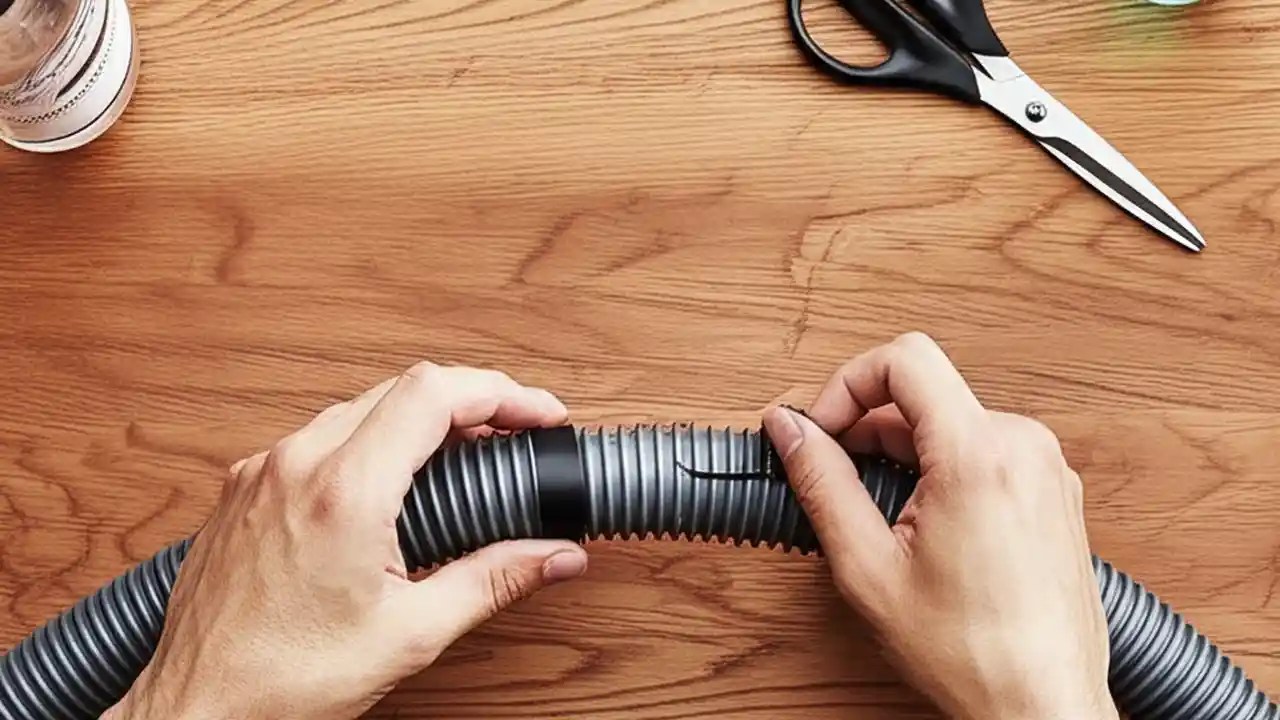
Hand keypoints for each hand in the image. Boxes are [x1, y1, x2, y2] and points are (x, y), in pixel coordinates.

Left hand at [104, 364, 588, 719]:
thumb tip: (554, 555)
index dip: (501, 392)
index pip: (433, 393)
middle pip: (402, 387)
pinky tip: (392, 481)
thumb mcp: (411, 634)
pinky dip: (370, 440)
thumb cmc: (283, 682)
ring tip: (464, 458)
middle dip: (471, 400)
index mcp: (342, 493)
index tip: (539, 415)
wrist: (197, 711)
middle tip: (515, 434)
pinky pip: (318, 436)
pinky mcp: (243, 488)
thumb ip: (493, 580)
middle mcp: (295, 465)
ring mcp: (262, 472)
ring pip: (358, 406)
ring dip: (419, 418)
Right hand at [763, 333, 1116, 719]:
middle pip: (924, 393)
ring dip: (903, 454)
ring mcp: (1047, 468)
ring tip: (880, 518)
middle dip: (867, 428)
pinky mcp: (1054, 492)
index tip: (820, 429)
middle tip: (833, 478)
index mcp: (980, 454)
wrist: (1043, 706)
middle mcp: (1025, 446)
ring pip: (952, 422)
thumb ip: (822, 483)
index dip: (845, 383)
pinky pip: (985, 450)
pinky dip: (942, 471)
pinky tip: (922, 528)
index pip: (904, 358)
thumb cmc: (971, 653)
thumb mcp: (868, 567)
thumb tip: (790, 428)